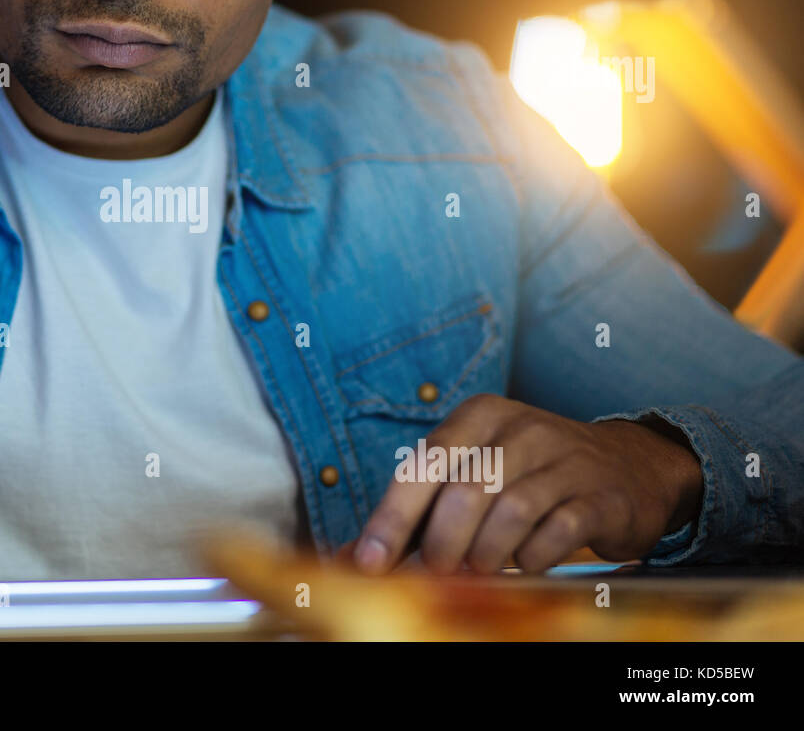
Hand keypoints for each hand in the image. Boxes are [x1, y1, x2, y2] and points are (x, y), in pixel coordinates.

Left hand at [351, 394, 702, 574]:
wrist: (630, 466)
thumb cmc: (532, 472)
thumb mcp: (478, 469)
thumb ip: (422, 508)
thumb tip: (356, 556)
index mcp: (480, 415)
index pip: (424, 464)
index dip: (392, 517)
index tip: (369, 562)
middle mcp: (521, 427)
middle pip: (465, 491)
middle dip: (441, 543)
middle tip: (437, 571)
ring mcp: (566, 458)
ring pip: (509, 511)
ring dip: (485, 553)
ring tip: (479, 568)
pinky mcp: (600, 494)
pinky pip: (557, 531)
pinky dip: (532, 557)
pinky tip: (526, 562)